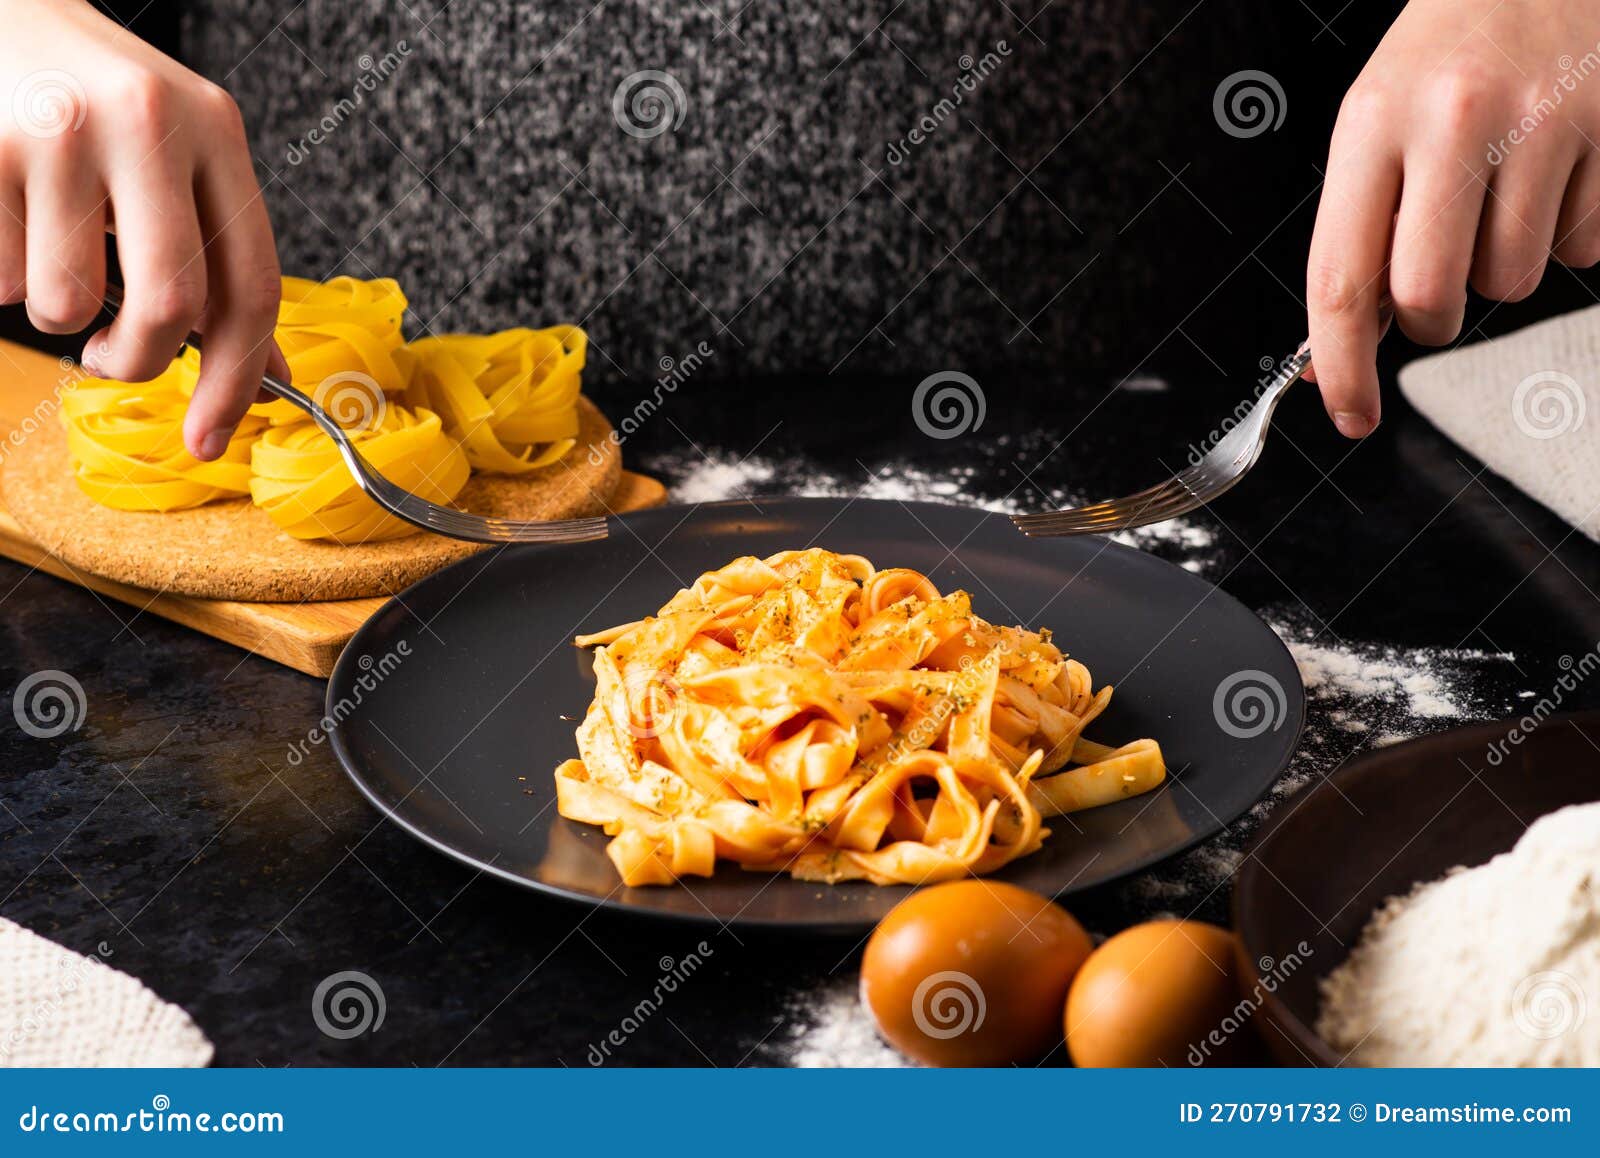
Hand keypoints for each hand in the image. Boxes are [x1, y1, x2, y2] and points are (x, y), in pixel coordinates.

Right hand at [0, 0, 283, 459]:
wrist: (1, 11)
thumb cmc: (100, 106)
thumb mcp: (184, 162)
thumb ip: (223, 261)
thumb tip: (268, 375)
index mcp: (217, 131)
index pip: (253, 285)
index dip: (239, 379)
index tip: (212, 437)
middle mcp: (150, 123)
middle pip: (172, 307)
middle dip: (141, 361)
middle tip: (114, 358)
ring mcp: (62, 129)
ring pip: (71, 303)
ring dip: (59, 313)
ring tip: (50, 254)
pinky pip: (0, 277)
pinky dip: (3, 272)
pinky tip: (11, 215)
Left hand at [1306, 0, 1599, 437]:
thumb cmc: (1447, 51)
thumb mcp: (1376, 120)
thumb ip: (1358, 230)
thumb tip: (1344, 349)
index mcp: (1373, 123)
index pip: (1344, 279)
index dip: (1344, 366)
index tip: (1350, 414)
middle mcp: (1453, 122)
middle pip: (1431, 298)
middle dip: (1430, 321)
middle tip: (1432, 291)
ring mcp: (1540, 126)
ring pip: (1511, 283)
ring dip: (1501, 268)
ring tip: (1497, 196)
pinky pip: (1581, 248)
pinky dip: (1563, 233)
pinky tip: (1551, 172)